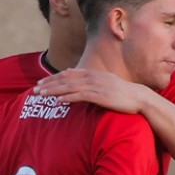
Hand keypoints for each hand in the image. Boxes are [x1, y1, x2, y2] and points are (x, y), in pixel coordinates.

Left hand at [31, 68, 148, 114]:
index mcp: (93, 73)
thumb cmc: (122, 93)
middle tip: (35, 89)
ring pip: (70, 87)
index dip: (53, 78)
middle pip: (66, 79)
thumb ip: (90, 80)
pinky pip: (81, 96)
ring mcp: (97, 86)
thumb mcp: (105, 83)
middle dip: (49, 84)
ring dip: (54, 90)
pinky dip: (68, 97)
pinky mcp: (101, 96)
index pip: (69, 74)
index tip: (41, 83)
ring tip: (42, 95)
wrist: (139, 98)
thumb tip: (76, 75)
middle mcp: (93, 77)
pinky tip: (58, 101)